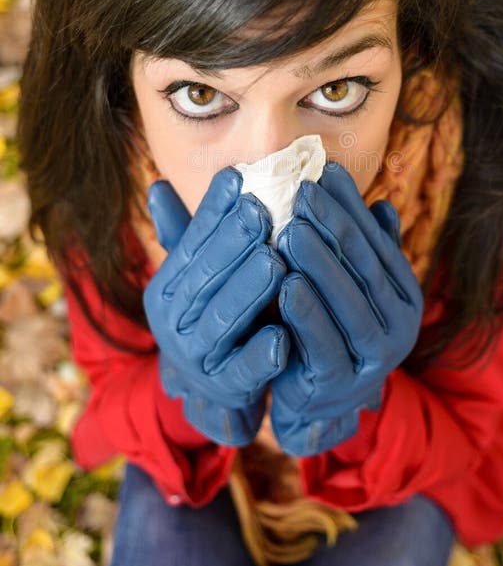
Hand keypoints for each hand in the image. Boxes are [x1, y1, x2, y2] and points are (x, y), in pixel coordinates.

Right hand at [144, 167, 289, 445]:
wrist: (221, 387)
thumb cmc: (220, 311)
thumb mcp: (201, 273)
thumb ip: (189, 234)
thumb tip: (156, 184)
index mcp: (168, 288)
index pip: (190, 242)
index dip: (213, 211)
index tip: (238, 177)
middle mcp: (173, 322)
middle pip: (205, 276)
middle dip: (232, 242)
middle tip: (261, 211)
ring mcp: (196, 358)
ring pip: (222, 319)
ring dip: (248, 290)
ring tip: (275, 261)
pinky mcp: (225, 389)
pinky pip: (244, 370)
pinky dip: (261, 354)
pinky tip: (283, 334)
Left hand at [270, 161, 423, 455]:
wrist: (311, 400)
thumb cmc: (326, 327)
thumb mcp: (346, 285)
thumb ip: (361, 249)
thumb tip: (381, 202)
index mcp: (403, 295)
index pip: (376, 241)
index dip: (350, 205)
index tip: (324, 170)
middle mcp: (400, 325)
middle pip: (363, 266)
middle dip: (332, 225)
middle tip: (302, 191)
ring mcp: (377, 357)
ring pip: (348, 301)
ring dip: (319, 263)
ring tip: (291, 230)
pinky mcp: (344, 384)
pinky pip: (324, 343)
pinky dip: (306, 312)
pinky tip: (286, 284)